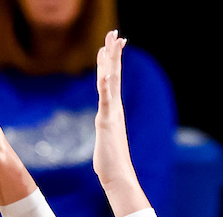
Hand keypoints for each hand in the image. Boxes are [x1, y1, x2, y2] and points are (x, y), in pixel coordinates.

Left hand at [93, 30, 134, 191]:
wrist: (118, 177)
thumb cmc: (111, 163)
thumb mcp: (105, 139)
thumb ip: (106, 130)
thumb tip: (106, 129)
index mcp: (112, 110)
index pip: (110, 80)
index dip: (110, 61)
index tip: (112, 43)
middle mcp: (114, 108)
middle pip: (113, 74)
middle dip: (113, 53)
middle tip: (114, 33)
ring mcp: (111, 114)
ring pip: (111, 82)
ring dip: (111, 62)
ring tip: (112, 43)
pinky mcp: (107, 123)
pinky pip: (106, 102)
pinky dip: (106, 88)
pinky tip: (105, 75)